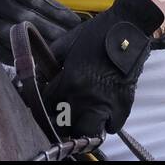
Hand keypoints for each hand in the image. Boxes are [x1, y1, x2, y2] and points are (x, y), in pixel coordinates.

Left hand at [42, 0, 163, 136]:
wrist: (126, 31)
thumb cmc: (94, 34)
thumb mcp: (65, 44)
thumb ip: (49, 62)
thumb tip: (38, 77)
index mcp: (69, 81)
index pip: (47, 106)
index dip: (43, 105)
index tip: (45, 103)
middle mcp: (85, 98)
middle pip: (64, 125)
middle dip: (59, 121)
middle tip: (60, 114)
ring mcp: (106, 105)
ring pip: (87, 133)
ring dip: (82, 128)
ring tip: (80, 120)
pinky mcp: (123, 107)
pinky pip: (110, 127)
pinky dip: (105, 124)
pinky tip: (101, 114)